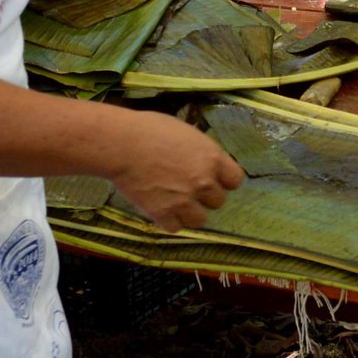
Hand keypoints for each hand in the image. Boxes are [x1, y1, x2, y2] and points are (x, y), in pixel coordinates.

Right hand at [108, 114, 244, 232]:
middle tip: (187, 187)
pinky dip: (169, 220)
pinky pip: (175, 227)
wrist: (121, 144)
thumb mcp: (187, 134)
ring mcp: (183, 201)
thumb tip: (206, 163)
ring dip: (190, 212)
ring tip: (175, 200)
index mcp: (212, 158)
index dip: (224, 180)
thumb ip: (202, 153)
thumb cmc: (150, 130)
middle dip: (205, 195)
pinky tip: (161, 208)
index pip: (235, 180)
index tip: (213, 178)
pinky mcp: (162, 214)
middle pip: (218, 201)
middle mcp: (203, 182)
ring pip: (200, 219)